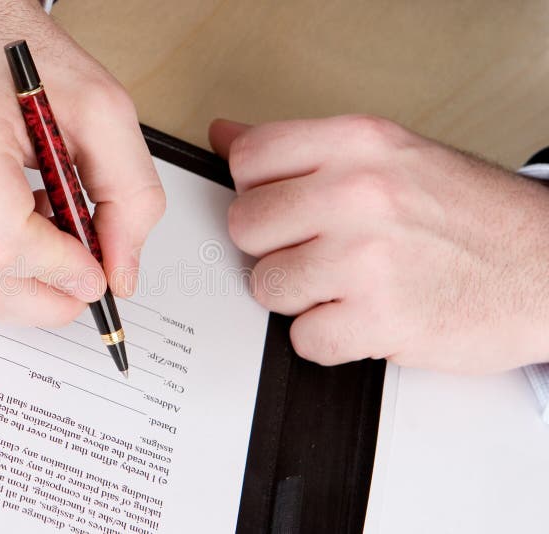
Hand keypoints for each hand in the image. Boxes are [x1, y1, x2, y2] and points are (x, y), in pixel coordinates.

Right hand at [0, 0, 164, 325]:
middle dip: (44, 299)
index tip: (94, 272)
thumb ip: (131, 195)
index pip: (0, 242)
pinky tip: (10, 232)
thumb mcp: (101, 110)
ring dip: (18, 288)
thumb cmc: (11, 54)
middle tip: (81, 276)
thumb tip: (120, 272)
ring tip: (44, 238)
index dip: (57, 269)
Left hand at [210, 115, 548, 372]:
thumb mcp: (391, 155)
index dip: (256, 190)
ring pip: (266, 285)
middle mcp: (359, 193)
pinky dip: (328, 338)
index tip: (281, 206)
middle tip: (315, 252)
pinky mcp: (378, 319)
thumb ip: (302, 147)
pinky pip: (303, 339)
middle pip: (244, 225)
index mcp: (359, 142)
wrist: (547, 269)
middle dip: (273, 247)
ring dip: (300, 295)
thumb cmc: (471, 214)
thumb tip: (225, 134)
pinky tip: (361, 317)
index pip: (249, 157)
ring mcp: (366, 258)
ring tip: (344, 285)